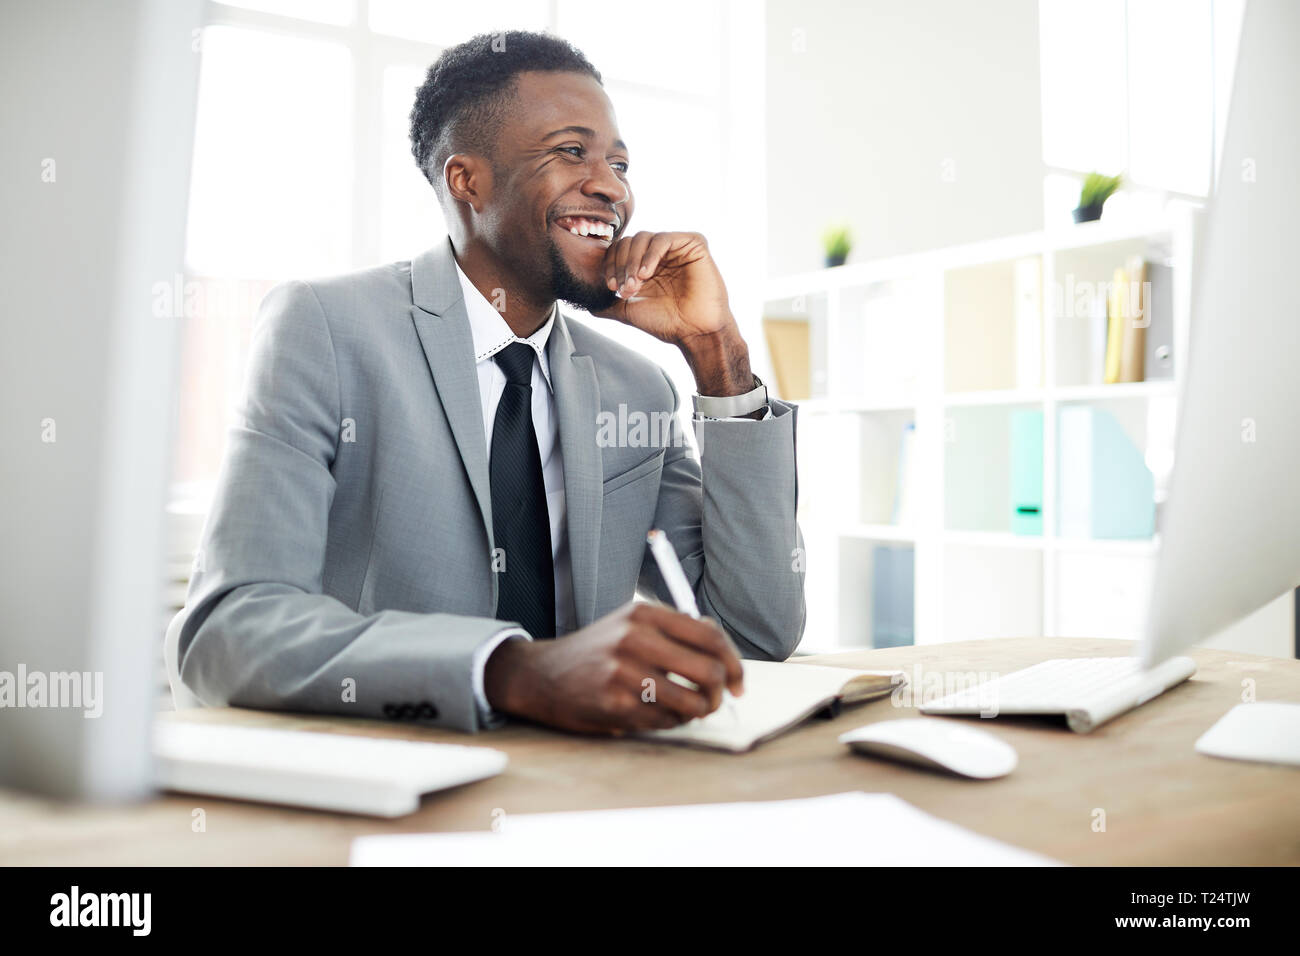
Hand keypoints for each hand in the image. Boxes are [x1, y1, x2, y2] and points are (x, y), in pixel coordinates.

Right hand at [483, 601, 744, 734]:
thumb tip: (724, 655)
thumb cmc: (597, 652)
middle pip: (708, 671)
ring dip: (695, 713)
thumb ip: (676, 633)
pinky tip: (652, 716)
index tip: (738, 684)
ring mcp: (623, 670)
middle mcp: (635, 637)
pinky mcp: (613, 702)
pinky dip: (667, 724)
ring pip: (691, 702)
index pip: (710, 636)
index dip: (734, 664)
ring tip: (683, 711)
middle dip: (719, 695)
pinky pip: (663, 721)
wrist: (541, 674)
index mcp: (645, 613)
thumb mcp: (632, 625)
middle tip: (713, 703)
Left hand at [592, 231, 732, 347]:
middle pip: (629, 242)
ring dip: (633, 261)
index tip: (610, 287)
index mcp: (646, 263)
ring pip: (644, 238)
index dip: (611, 265)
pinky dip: (651, 255)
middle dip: (622, 265)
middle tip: (624, 288)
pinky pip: (664, 239)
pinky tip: (647, 273)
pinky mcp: (693, 244)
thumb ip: (608, 304)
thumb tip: (587, 302)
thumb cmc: (667, 323)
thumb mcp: (629, 311)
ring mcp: (677, 247)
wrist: (695, 332)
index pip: (620, 250)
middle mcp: (661, 253)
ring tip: (636, 284)